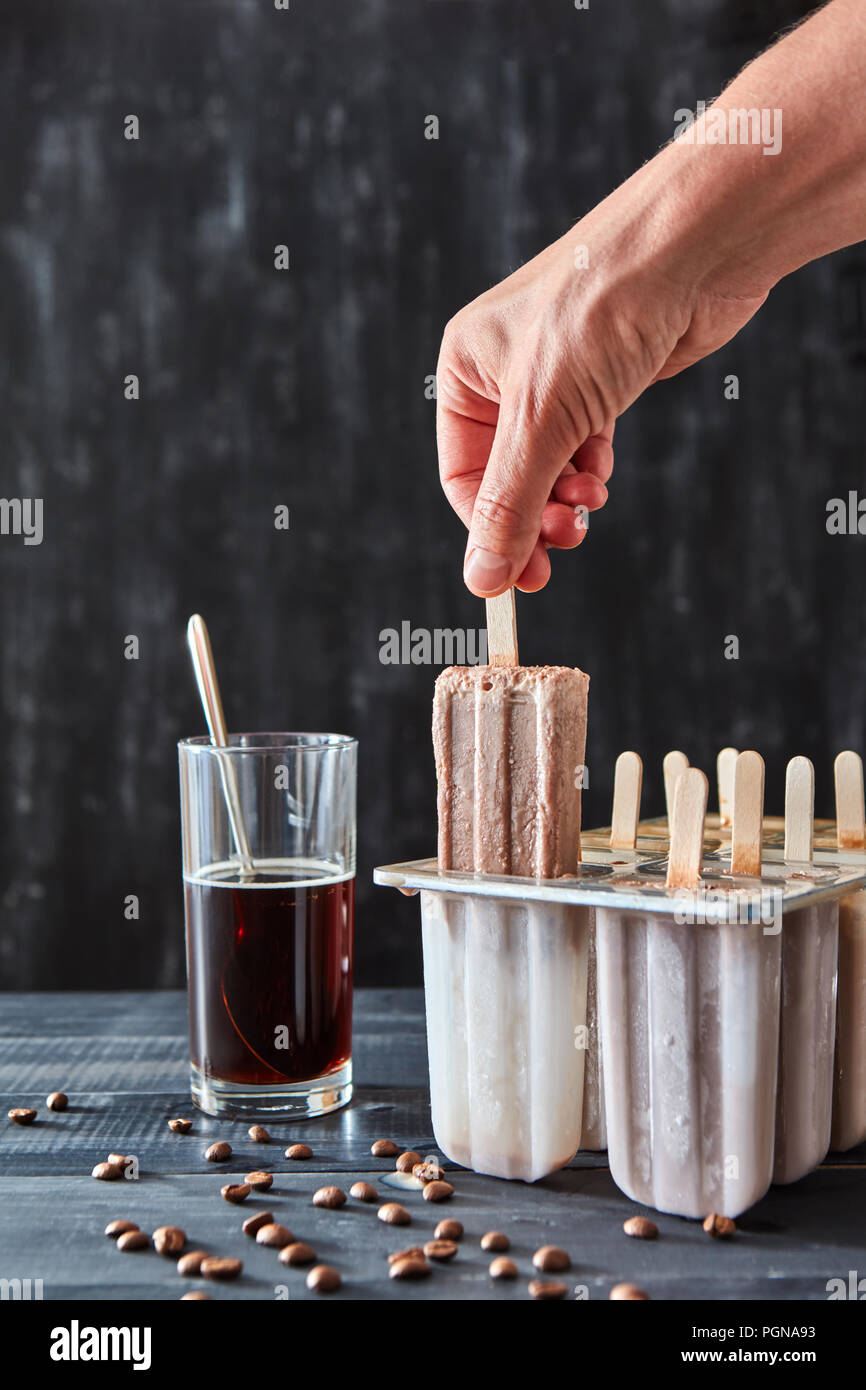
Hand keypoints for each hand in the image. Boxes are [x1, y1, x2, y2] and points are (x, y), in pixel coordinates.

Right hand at [437, 162, 768, 595]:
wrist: (695, 249)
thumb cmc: (603, 308)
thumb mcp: (542, 420)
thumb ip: (510, 505)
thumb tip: (482, 578)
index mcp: (466, 367)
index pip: (462, 475)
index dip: (490, 530)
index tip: (521, 577)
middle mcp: (504, 370)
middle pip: (507, 474)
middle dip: (534, 515)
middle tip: (564, 545)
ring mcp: (557, 374)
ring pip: (550, 462)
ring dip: (567, 495)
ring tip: (590, 502)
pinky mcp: (604, 378)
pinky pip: (584, 443)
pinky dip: (592, 466)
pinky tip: (604, 469)